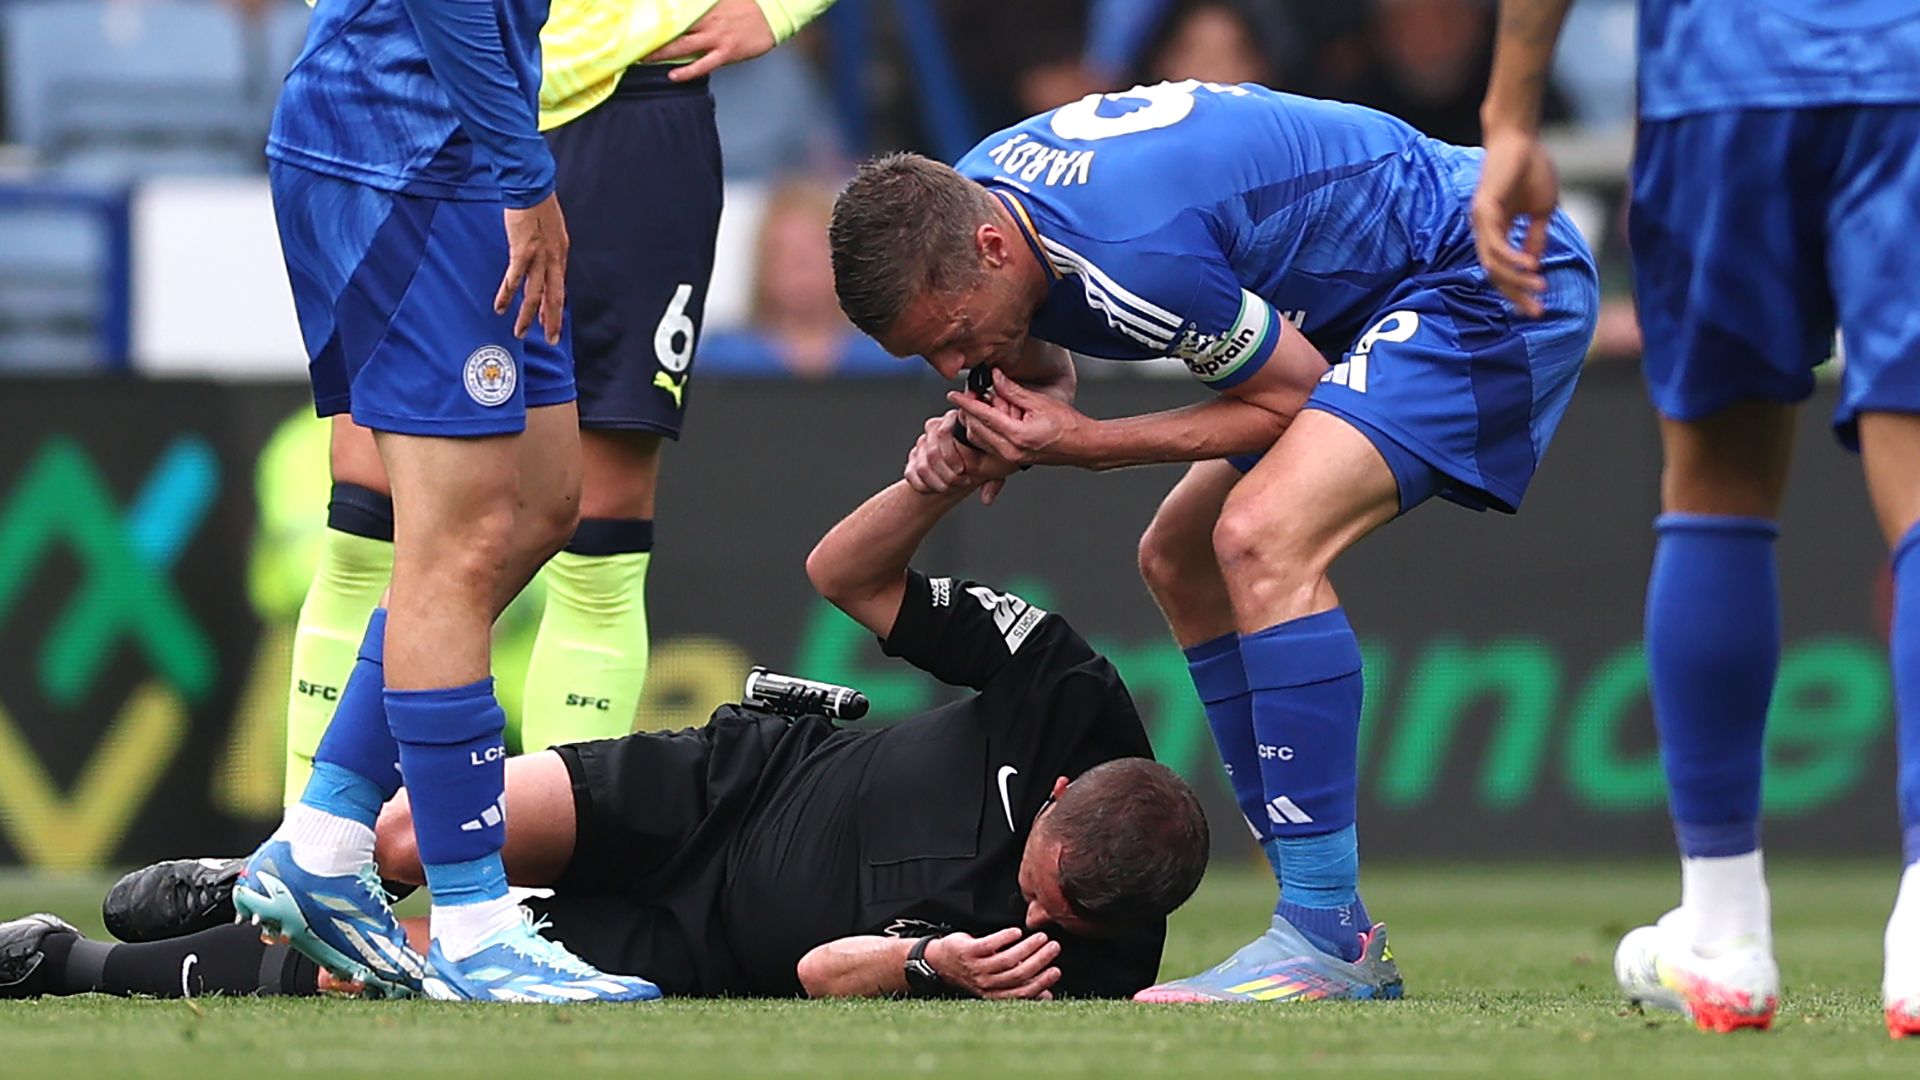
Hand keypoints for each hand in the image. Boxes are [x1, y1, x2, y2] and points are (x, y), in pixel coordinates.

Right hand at [498, 193, 568, 340]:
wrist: (532, 187)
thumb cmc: (539, 203)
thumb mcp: (551, 229)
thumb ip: (548, 246)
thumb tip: (542, 257)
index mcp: (560, 254)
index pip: (559, 287)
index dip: (555, 307)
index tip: (551, 322)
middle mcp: (553, 260)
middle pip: (554, 297)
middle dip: (551, 321)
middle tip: (550, 340)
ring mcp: (538, 258)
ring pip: (535, 295)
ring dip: (527, 316)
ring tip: (520, 333)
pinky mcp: (522, 253)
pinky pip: (514, 280)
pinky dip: (507, 296)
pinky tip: (500, 308)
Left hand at [642, 0, 776, 81]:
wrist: (774, 12)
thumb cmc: (748, 4)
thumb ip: (702, 3)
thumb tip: (682, 6)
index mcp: (704, 6)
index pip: (675, 12)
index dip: (657, 17)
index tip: (640, 20)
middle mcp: (707, 21)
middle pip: (673, 30)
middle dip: (652, 37)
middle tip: (633, 42)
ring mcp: (717, 38)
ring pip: (683, 47)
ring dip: (661, 53)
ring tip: (643, 59)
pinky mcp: (727, 52)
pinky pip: (702, 64)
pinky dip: (687, 71)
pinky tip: (673, 76)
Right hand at [903, 411, 1018, 503]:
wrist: (969, 465)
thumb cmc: (985, 459)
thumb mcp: (995, 465)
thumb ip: (994, 480)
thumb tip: (987, 499)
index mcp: (954, 420)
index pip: (944, 433)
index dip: (952, 455)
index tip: (963, 471)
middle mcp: (935, 428)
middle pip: (932, 452)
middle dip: (946, 473)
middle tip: (959, 483)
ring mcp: (922, 443)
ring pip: (922, 466)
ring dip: (936, 482)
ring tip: (950, 488)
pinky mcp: (913, 458)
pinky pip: (912, 474)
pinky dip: (923, 486)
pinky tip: (935, 490)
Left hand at [925, 928, 1061, 1000]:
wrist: (941, 961)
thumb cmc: (975, 971)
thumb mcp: (996, 983)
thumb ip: (1020, 987)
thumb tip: (1047, 996)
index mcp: (995, 994)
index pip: (1022, 992)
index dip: (1041, 982)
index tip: (1056, 970)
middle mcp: (985, 984)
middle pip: (1017, 974)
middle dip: (1039, 960)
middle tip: (1054, 946)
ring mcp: (976, 968)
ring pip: (1006, 959)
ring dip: (1027, 947)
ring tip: (1041, 937)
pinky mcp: (968, 952)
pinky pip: (990, 945)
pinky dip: (1005, 938)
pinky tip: (1017, 932)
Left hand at [946, 369, 1095, 467]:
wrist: (1084, 446)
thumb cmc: (1069, 425)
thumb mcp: (1039, 402)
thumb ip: (1013, 390)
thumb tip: (995, 376)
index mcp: (1017, 436)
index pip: (983, 416)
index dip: (966, 403)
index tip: (952, 395)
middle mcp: (1011, 451)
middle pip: (977, 430)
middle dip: (970, 412)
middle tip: (971, 394)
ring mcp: (1011, 458)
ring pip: (981, 439)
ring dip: (978, 422)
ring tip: (987, 404)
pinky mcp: (1013, 460)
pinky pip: (990, 445)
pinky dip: (986, 431)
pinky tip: (994, 418)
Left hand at [1470, 127, 1558, 317]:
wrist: (1521, 138)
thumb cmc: (1531, 170)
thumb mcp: (1540, 211)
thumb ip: (1536, 238)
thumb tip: (1534, 265)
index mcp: (1497, 233)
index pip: (1504, 271)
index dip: (1520, 291)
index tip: (1538, 309)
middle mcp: (1484, 231)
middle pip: (1495, 274)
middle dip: (1516, 295)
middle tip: (1537, 313)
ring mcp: (1481, 221)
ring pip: (1493, 263)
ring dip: (1516, 279)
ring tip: (1539, 287)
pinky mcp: (1483, 209)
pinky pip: (1495, 242)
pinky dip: (1510, 257)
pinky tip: (1528, 266)